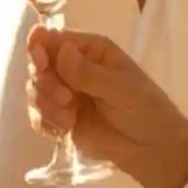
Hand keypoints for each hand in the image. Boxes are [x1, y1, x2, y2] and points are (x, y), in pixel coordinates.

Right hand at [27, 28, 187, 187]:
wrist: (151, 149)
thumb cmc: (144, 109)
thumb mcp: (120, 88)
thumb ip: (87, 72)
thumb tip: (62, 49)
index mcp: (91, 50)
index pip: (54, 39)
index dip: (39, 46)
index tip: (40, 62)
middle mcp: (74, 67)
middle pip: (39, 65)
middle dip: (45, 83)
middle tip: (66, 99)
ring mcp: (66, 93)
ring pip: (35, 90)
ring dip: (46, 105)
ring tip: (69, 119)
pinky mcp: (61, 118)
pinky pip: (38, 115)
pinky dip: (45, 122)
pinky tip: (64, 129)